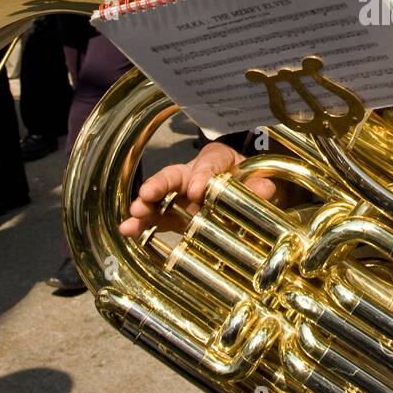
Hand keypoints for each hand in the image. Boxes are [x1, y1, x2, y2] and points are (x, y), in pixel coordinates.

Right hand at [119, 141, 277, 237]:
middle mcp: (194, 175)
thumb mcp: (261, 182)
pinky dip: (142, 226)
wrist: (250, 198)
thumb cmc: (252, 183)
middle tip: (147, 195)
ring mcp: (182, 197)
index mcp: (217, 161)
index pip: (209, 162)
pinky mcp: (175, 217)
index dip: (202, 175)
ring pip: (160, 197)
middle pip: (174, 175)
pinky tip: (127, 231)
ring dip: (146, 206)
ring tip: (133, 215)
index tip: (197, 190)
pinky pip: (157, 219)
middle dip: (160, 185)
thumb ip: (262, 186)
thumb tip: (265, 191)